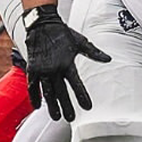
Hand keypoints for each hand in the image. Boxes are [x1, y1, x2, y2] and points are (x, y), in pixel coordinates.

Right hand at [23, 5, 110, 121]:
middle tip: (71, 118)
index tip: (88, 107)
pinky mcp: (33, 68)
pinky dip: (34, 96)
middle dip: (67, 106)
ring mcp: (42, 69)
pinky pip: (33, 86)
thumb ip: (93, 52)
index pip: (76, 84)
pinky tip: (38, 106)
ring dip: (52, 105)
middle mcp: (54, 69)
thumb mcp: (80, 42)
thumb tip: (108, 59)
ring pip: (47, 92)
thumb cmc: (63, 33)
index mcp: (67, 63)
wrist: (43, 24)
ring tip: (56, 116)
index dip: (82, 96)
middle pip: (61, 92)